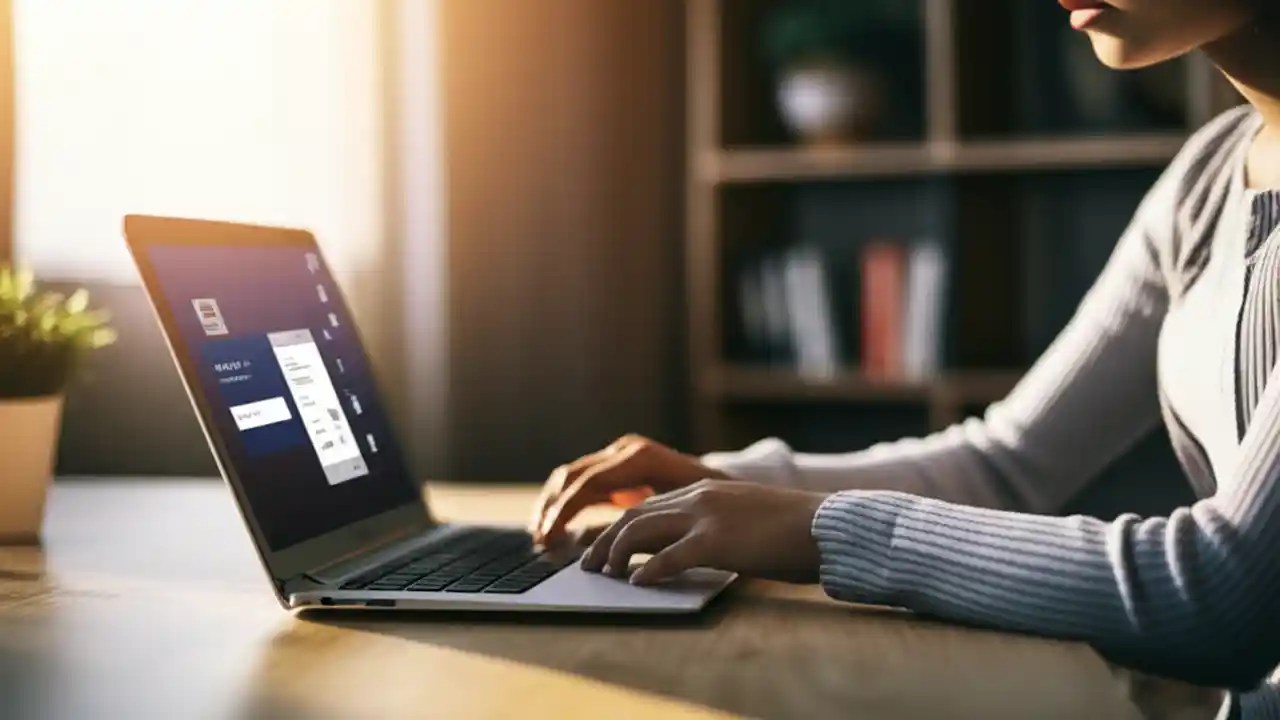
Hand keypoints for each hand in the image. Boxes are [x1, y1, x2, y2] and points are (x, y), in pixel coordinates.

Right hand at [530, 434, 729, 543]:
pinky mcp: (620, 468)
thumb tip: (609, 550)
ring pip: (572, 476)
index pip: (588, 482)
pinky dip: (566, 503)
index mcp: (641, 458)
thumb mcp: (684, 517)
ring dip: (554, 505)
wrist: (733, 485)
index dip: (564, 511)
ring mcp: (622, 456)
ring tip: (541, 536)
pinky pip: (583, 482)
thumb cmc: (715, 505)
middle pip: (573, 476)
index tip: (550, 538)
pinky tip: (557, 527)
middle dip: (552, 509)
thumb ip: (646, 530)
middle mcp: (627, 451)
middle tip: (540, 540)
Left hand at [580, 479, 827, 585]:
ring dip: (615, 553)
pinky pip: (668, 557)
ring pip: (641, 530)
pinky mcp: (716, 541)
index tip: (604, 547)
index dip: (620, 527)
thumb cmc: (791, 530)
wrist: (825, 525)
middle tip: (590, 565)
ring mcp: (705, 517)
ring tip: (605, 575)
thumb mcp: (742, 518)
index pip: (647, 505)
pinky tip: (636, 583)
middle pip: (635, 516)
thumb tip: (678, 554)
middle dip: (606, 540)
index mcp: (704, 489)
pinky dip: (647, 571)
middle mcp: (698, 497)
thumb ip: (709, 527)